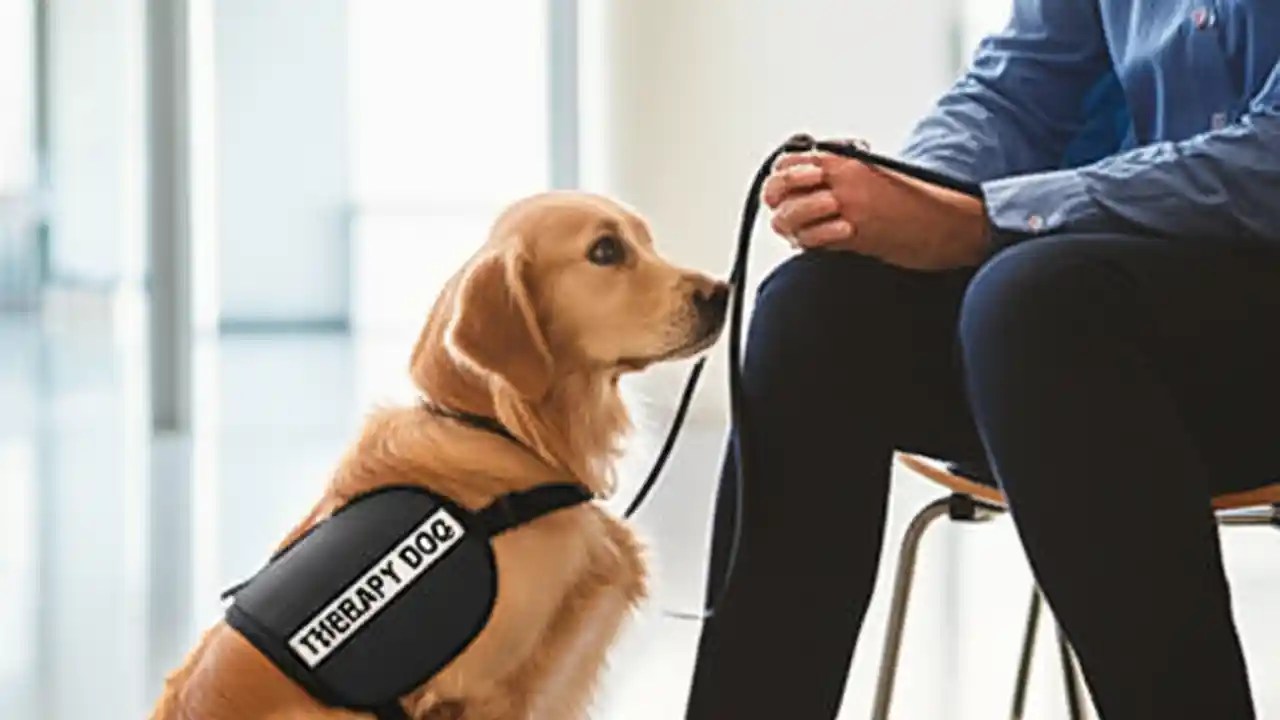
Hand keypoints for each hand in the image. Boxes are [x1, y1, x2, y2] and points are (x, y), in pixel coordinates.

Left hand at [763, 148, 991, 270]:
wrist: (944, 222)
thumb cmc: (913, 202)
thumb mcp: (872, 175)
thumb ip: (839, 176)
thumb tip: (804, 190)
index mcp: (846, 160)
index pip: (789, 161)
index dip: (780, 177)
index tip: (782, 190)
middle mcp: (842, 179)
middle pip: (780, 185)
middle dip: (776, 202)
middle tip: (785, 212)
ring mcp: (847, 205)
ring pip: (790, 215)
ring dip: (793, 227)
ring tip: (806, 232)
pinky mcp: (854, 232)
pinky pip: (812, 239)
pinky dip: (811, 243)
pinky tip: (823, 242)